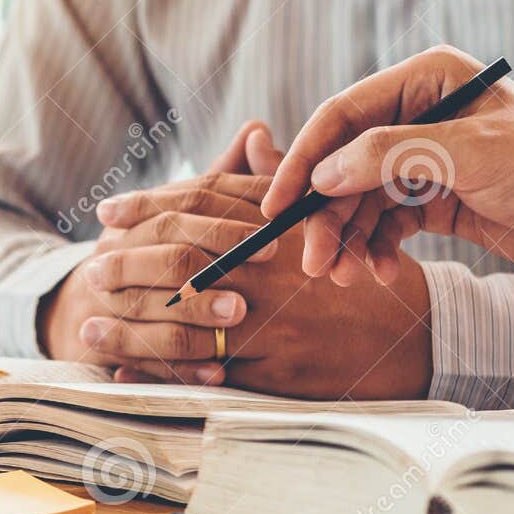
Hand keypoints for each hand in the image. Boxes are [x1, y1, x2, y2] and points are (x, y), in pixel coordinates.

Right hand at [37, 167, 274, 382]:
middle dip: (218, 258)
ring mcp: (107, 304)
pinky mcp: (107, 350)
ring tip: (241, 315)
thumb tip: (258, 130)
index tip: (272, 223)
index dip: (231, 212)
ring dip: (199, 313)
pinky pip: (147, 363)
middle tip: (267, 263)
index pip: (184, 206)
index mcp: (139, 219)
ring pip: (154, 309)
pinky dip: (184, 369)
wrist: (81, 314)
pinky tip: (219, 374)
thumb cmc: (154, 259)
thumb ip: (223, 181)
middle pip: (167, 252)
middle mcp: (116, 255)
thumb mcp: (186, 217)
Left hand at [94, 127, 431, 398]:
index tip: (109, 209)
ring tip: (90, 327)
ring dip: (131, 329)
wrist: (424, 337)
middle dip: (128, 266)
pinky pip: (209, 374)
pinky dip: (163, 376)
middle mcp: (275, 272)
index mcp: (285, 227)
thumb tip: (252, 137)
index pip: (203, 204)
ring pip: (186, 323)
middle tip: (90, 269)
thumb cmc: (372, 275)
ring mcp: (276, 324)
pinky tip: (126, 375)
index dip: (150, 205)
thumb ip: (285, 182)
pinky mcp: (279, 373)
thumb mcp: (337, 219)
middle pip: (181, 263)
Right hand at [262, 45, 513, 329]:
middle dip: (327, 215)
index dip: (307, 160)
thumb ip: (393, 156)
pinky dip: (378, 249)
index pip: (345, 115)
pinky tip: (382, 273)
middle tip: (314, 264)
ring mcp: (429, 158)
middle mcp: (421, 114)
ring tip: (345, 278)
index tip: (280, 206)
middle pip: (347, 163)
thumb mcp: (472, 155)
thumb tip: (326, 173)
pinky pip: (388, 224)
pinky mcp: (439, 199)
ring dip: (349, 239)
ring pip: (363, 200)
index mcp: (427, 80)